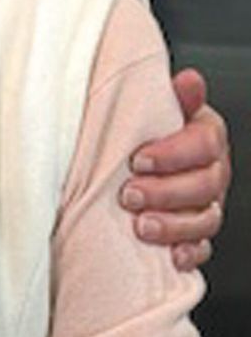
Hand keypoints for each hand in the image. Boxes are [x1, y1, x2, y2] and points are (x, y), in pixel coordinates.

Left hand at [122, 68, 231, 269]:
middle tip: (130, 195)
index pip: (206, 142)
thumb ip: (168, 98)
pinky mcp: (194, 234)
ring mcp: (206, 205)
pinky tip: (170, 256)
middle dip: (167, 192)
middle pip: (208, 184)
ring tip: (141, 226)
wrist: (125, 167)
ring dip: (175, 225)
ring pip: (206, 219)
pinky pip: (201, 248)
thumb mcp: (150, 111)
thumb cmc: (138, 137)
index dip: (174, 153)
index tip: (138, 159)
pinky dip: (187, 254)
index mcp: (204, 137)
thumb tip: (188, 80)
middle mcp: (211, 171)